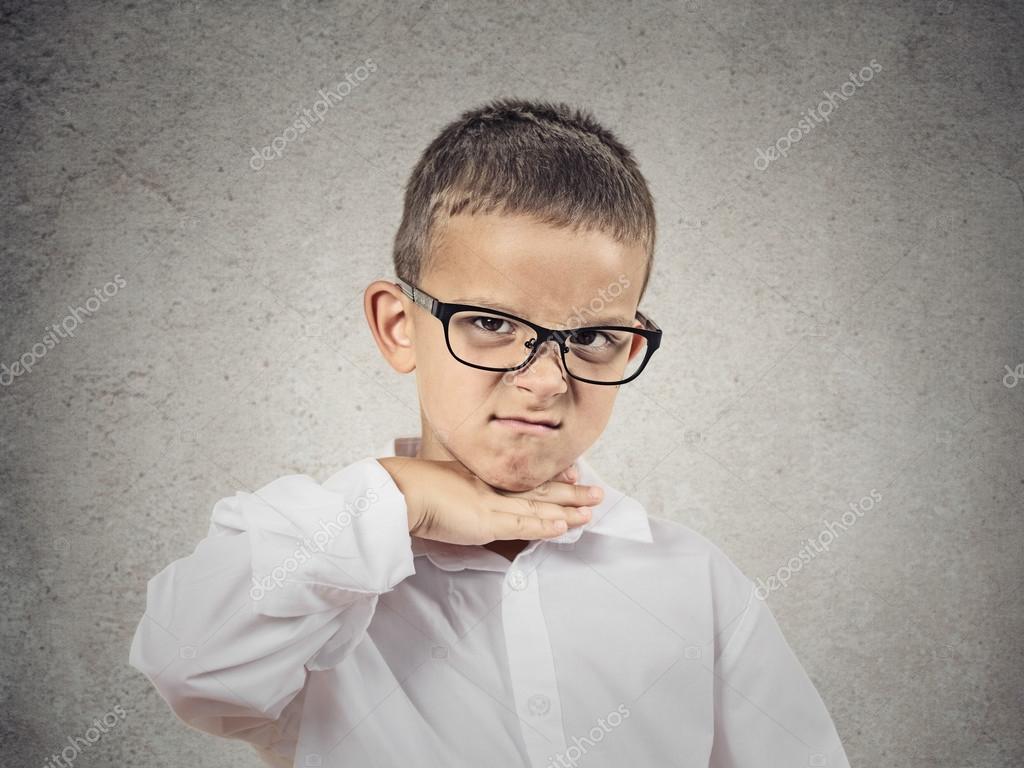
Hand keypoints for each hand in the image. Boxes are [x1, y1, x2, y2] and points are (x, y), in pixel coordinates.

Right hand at [377, 456, 602, 545]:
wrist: (399, 492)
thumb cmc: (412, 492)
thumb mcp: (444, 491)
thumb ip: (463, 497)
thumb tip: (470, 506)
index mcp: (482, 480)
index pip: (524, 481)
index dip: (551, 479)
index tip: (572, 475)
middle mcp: (492, 487)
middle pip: (539, 489)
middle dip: (570, 491)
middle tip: (596, 492)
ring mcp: (491, 502)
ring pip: (538, 505)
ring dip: (568, 507)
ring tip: (592, 508)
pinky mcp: (487, 519)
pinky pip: (522, 524)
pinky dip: (544, 526)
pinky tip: (564, 526)